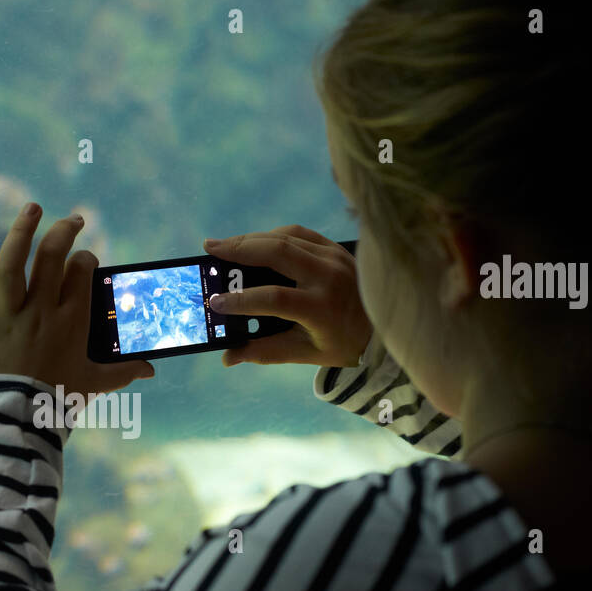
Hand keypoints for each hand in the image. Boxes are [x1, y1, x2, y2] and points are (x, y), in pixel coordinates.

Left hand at [0, 203, 153, 397]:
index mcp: (71, 321)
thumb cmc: (59, 401)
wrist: (18, 422)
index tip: (84, 262)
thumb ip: (124, 371)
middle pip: (52, 257)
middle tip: (72, 221)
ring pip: (12, 264)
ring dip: (22, 231)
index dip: (86, 259)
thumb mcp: (96, 383)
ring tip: (33, 208)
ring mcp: (9, 316)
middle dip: (64, 232)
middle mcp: (41, 311)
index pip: (82, 271)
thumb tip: (151, 369)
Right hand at [203, 225, 371, 367]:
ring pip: (286, 237)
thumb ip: (264, 352)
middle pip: (278, 252)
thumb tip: (227, 357)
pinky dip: (272, 235)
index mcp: (322, 309)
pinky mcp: (335, 247)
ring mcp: (334, 257)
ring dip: (251, 239)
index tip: (215, 302)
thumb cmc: (340, 343)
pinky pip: (299, 233)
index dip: (241, 299)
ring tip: (224, 246)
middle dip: (240, 249)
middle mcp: (329, 277)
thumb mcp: (304, 354)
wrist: (381, 326)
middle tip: (210, 249)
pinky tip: (254, 243)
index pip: (275, 298)